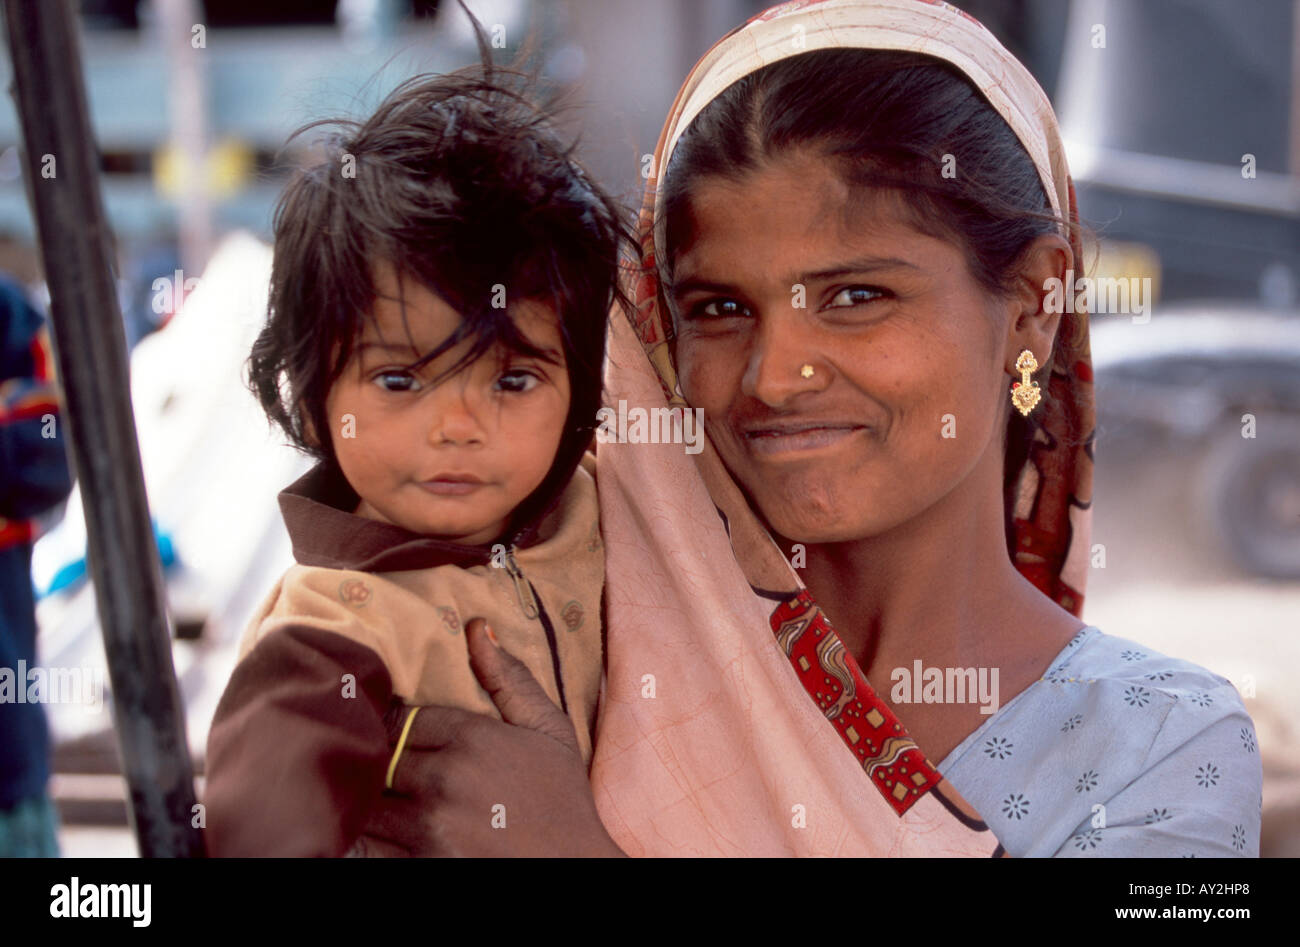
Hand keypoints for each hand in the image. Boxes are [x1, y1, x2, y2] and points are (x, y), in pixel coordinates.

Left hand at [352, 618, 624, 856]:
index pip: (401, 715)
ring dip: (365, 796)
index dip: (393, 723)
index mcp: (473, 737)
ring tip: (370, 792)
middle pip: (377, 754)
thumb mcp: (550, 729)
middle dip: (375, 757)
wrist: (573, 868)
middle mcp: (444, 777)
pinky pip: (367, 845)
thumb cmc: (563, 799)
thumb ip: (511, 678)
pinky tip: (377, 829)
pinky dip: (364, 835)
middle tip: (376, 759)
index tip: (395, 731)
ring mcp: (428, 825)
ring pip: (365, 798)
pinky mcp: (420, 864)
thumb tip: (477, 627)